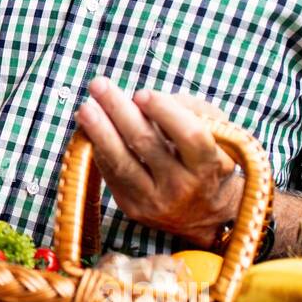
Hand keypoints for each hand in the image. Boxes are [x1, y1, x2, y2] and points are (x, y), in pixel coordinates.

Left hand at [76, 78, 240, 248]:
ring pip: (121, 163)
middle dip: (119, 110)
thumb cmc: (209, 162)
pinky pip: (110, 174)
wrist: (206, 216)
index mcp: (208, 166)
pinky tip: (88, 128)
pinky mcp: (132, 207)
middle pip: (146, 144)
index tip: (141, 92)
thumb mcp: (217, 135)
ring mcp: (154, 201)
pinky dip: (98, 148)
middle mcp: (181, 187)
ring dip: (99, 131)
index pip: (188, 136)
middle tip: (99, 85)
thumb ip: (189, 111)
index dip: (164, 111)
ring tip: (85, 108)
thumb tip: (144, 99)